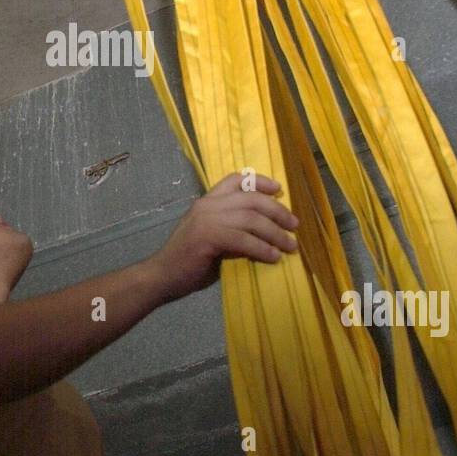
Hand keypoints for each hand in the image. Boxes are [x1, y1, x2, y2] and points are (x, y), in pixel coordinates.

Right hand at [145, 171, 299, 301]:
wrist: (161, 276)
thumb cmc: (187, 261)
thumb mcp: (210, 236)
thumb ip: (230, 228)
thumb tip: (261, 233)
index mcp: (206, 201)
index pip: (235, 179)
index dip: (260, 181)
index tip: (278, 189)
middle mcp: (207, 205)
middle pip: (251, 199)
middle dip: (277, 211)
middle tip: (294, 225)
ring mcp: (206, 220)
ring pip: (251, 218)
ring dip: (275, 232)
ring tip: (290, 245)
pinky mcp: (207, 237)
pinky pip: (243, 240)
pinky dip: (262, 248)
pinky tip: (273, 257)